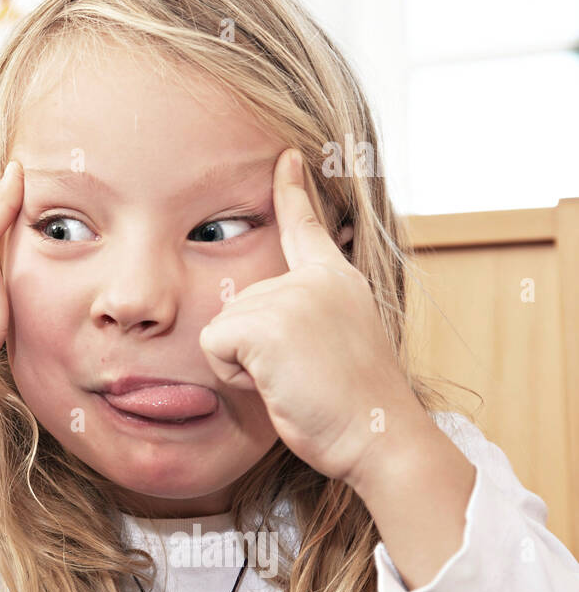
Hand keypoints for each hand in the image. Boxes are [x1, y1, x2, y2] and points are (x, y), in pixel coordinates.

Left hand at [197, 148, 418, 486]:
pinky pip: (214, 345)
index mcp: (336, 281)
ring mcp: (290, 298)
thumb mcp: (336, 342)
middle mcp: (314, 280)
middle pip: (239, 304)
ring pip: (223, 326)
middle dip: (252, 347)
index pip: (307, 227)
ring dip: (243, 363)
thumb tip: (264, 313)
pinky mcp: (265, 324)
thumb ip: (304, 313)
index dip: (292, 191)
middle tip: (301, 374)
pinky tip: (275, 383)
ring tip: (293, 379)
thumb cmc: (353, 407)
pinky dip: (232, 373)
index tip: (287, 155)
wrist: (379, 436)